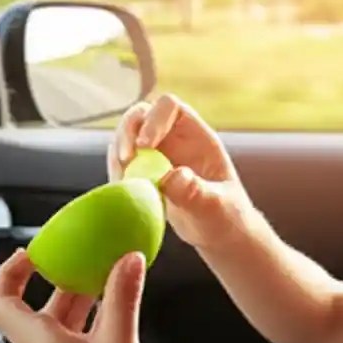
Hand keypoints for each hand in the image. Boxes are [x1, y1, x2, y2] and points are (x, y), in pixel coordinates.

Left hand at [0, 248, 152, 342]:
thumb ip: (123, 296)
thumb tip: (128, 258)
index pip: (0, 301)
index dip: (8, 272)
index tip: (31, 251)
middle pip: (29, 306)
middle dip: (51, 277)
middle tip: (71, 253)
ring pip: (53, 320)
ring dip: (73, 294)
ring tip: (99, 271)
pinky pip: (68, 335)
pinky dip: (85, 314)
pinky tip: (111, 305)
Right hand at [108, 94, 255, 251]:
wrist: (219, 235)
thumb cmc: (227, 218)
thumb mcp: (216, 208)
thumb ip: (196, 192)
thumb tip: (171, 176)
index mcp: (197, 136)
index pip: (170, 107)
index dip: (154, 119)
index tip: (144, 146)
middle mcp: (174, 139)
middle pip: (141, 115)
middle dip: (126, 132)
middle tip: (124, 161)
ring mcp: (158, 155)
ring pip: (126, 137)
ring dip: (117, 153)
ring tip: (123, 180)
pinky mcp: (145, 173)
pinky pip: (122, 163)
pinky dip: (116, 172)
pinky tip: (124, 191)